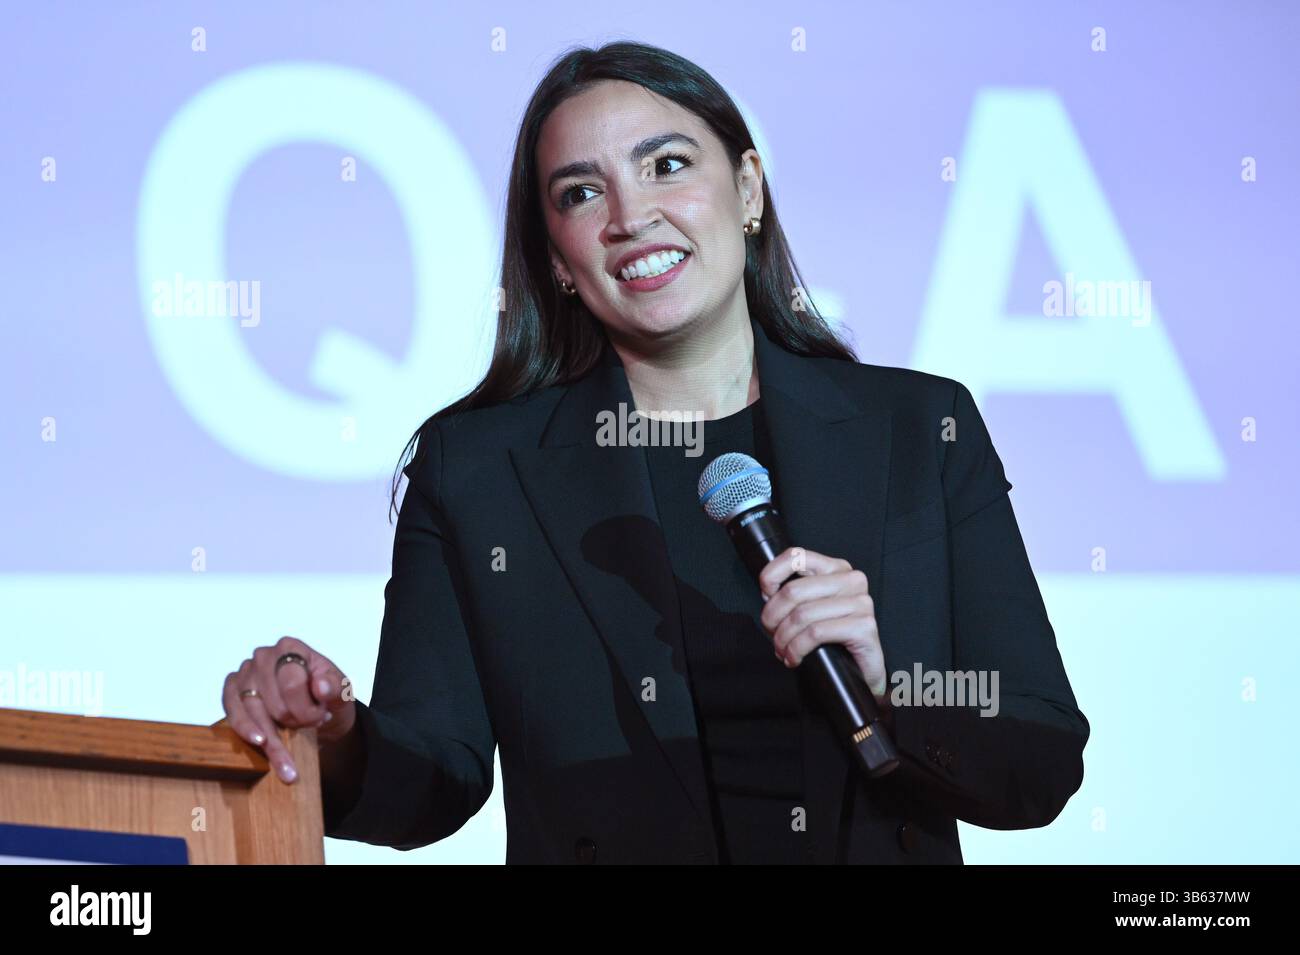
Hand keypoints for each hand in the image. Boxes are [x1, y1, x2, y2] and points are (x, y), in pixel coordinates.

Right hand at [221, 636, 355, 783]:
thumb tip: (321, 687)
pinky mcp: (232, 692)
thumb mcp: (342, 691)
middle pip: (272, 700)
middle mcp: (263, 656)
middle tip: (309, 728)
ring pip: (252, 710)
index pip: (292, 682)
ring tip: (287, 763)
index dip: (306, 708)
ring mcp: (245, 674)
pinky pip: (232, 712)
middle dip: (292, 723)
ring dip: (270, 739)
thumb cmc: (328, 696)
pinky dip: (245, 729)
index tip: (320, 719)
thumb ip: (335, 687)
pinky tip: (258, 743)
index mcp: (290, 647)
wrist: (319, 711)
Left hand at [758, 547, 887, 703]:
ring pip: (802, 615)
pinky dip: (797, 649)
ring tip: (782, 650)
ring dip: (783, 637)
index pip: (797, 556)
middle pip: (793, 591)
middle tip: (772, 634)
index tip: (765, 595)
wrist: (861, 669)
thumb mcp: (809, 608)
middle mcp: (851, 580)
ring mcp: (861, 602)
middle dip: (773, 617)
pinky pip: (816, 633)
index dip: (772, 574)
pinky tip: (794, 658)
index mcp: (836, 568)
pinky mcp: (864, 626)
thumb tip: (768, 591)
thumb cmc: (833, 638)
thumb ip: (791, 594)